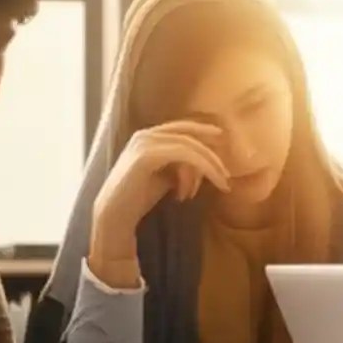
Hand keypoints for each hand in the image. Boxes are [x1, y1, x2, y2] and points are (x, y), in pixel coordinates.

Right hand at [92, 120, 230, 235]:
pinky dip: (200, 170)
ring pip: (189, 146)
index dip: (202, 131)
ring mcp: (144, 143)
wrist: (115, 214)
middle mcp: (145, 135)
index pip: (181, 128)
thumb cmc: (140, 198)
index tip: (221, 138)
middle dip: (211, 153)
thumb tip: (203, 167)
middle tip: (227, 174)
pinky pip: (185, 155)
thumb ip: (182, 165)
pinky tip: (195, 191)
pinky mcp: (147, 155)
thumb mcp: (166, 176)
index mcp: (148, 137)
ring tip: (220, 186)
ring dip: (209, 167)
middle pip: (188, 135)